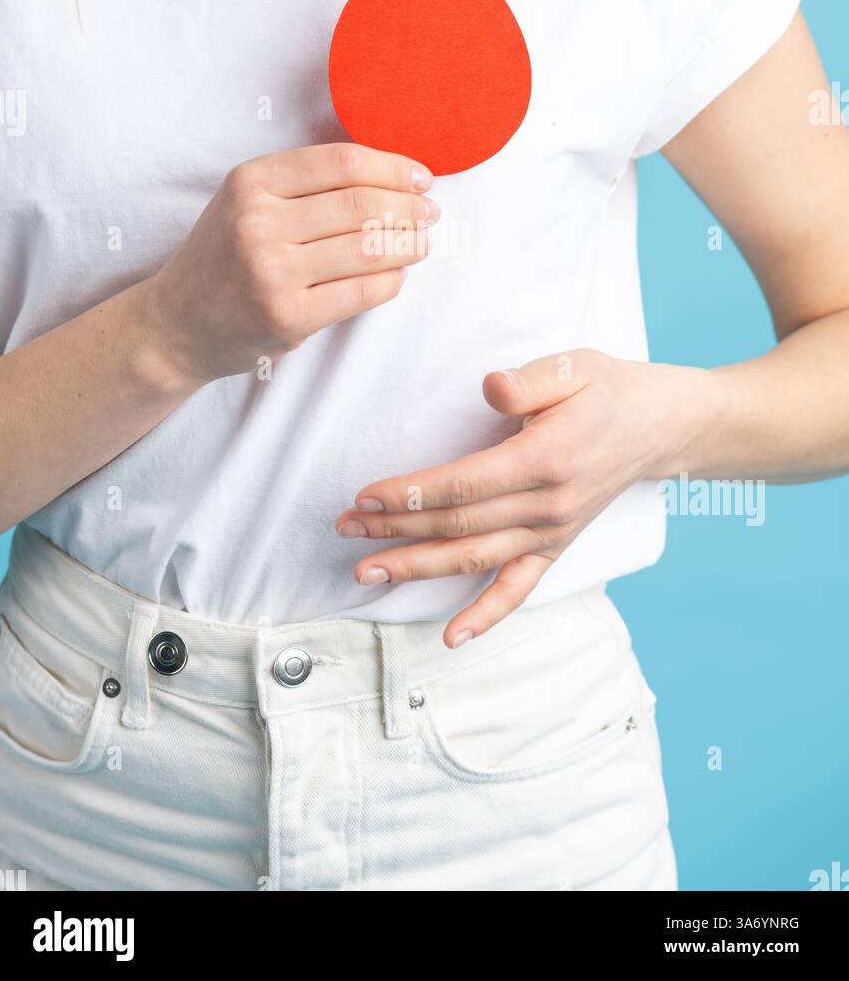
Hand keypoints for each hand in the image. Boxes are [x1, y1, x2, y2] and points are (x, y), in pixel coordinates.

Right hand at [141, 143, 438, 382]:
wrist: (178, 322)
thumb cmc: (225, 254)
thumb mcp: (248, 199)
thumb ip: (305, 181)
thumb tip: (392, 172)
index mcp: (251, 182)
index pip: (342, 163)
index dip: (393, 168)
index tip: (421, 178)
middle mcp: (257, 224)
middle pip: (361, 205)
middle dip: (409, 207)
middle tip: (429, 213)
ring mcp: (271, 274)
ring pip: (368, 249)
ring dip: (409, 244)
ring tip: (421, 242)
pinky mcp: (287, 318)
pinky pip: (362, 293)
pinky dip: (390, 281)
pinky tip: (395, 275)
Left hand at [336, 349, 702, 646]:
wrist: (660, 426)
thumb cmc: (607, 389)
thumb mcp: (573, 366)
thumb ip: (529, 381)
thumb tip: (490, 389)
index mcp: (546, 458)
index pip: (464, 485)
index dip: (411, 494)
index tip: (365, 496)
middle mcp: (548, 505)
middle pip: (459, 525)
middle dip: (396, 529)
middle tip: (344, 529)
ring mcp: (553, 532)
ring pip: (475, 559)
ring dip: (418, 568)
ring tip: (367, 573)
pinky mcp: (556, 547)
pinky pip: (520, 589)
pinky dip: (486, 616)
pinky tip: (451, 637)